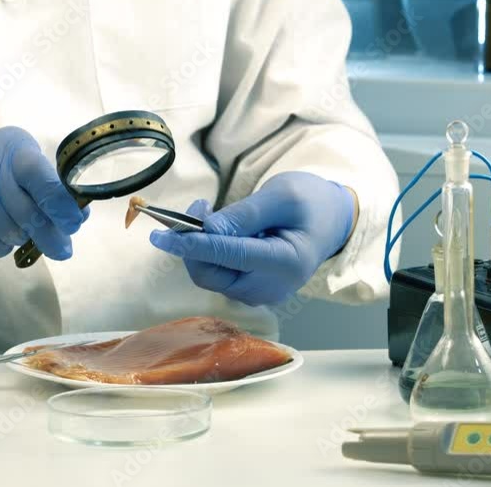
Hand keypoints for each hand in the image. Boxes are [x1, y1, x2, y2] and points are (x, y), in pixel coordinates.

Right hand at [0, 127, 87, 258]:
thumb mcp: (22, 168)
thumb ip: (50, 188)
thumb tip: (78, 216)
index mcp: (10, 147)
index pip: (39, 174)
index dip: (60, 203)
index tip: (74, 222)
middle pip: (28, 213)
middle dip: (51, 235)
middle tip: (62, 249)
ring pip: (12, 233)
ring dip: (24, 238)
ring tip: (18, 229)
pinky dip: (2, 245)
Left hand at [148, 172, 355, 305]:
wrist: (330, 221)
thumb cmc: (309, 203)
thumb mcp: (281, 196)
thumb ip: (243, 215)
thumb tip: (205, 229)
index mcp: (286, 263)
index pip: (228, 256)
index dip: (191, 245)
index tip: (161, 236)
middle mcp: (271, 288)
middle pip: (211, 274)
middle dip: (192, 242)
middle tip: (199, 204)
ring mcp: (259, 294)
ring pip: (209, 275)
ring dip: (199, 246)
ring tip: (213, 213)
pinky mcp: (249, 291)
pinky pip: (217, 274)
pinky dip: (208, 252)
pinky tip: (221, 231)